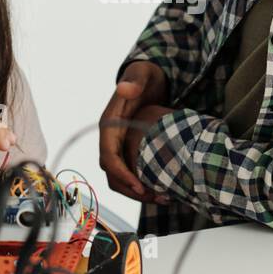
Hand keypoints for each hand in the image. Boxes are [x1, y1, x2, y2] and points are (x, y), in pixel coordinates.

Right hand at [98, 61, 168, 200]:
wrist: (148, 77)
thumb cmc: (145, 76)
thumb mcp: (141, 75)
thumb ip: (134, 83)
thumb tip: (124, 89)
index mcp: (109, 125)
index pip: (109, 157)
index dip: (122, 174)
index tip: (140, 187)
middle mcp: (111, 138)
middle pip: (112, 173)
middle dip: (131, 189)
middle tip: (156, 198)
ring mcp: (119, 145)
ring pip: (120, 177)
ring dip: (138, 191)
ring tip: (162, 198)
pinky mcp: (129, 149)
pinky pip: (132, 172)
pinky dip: (144, 183)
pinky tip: (164, 188)